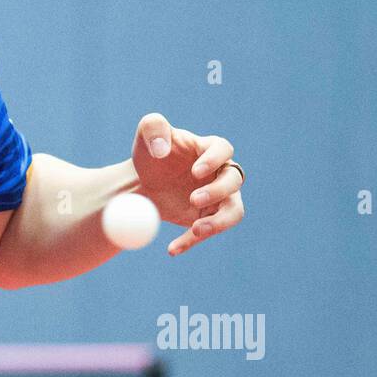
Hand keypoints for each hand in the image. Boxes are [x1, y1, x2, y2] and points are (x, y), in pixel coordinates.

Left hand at [130, 112, 244, 256]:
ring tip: (196, 230)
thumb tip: (162, 148)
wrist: (142, 183)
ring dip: (219, 222)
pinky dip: (191, 241)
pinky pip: (207, 232)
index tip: (195, 171)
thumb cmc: (149, 154)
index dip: (214, 160)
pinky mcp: (207, 218)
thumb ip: (153, 128)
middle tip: (193, 199)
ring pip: (233, 211)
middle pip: (234, 181)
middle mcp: (220, 173)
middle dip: (218, 191)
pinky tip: (173, 249)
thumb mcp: (146, 135)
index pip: (223, 150)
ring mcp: (218, 198)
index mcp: (209, 148)